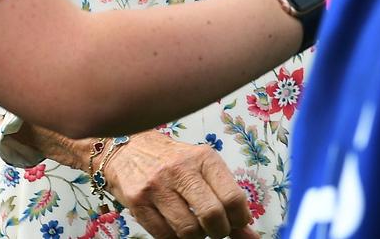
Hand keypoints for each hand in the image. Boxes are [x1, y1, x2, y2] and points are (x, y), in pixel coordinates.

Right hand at [102, 132, 258, 238]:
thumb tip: (251, 237)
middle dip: (219, 231)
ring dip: (196, 237)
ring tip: (194, 227)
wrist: (128, 150)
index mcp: (204, 158)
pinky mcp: (138, 201)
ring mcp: (157, 186)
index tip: (236, 223)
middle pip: (212, 215)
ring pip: (189, 230)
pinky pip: (164, 236)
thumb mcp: (203, 170)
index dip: (239, 220)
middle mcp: (180, 169)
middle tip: (215, 229)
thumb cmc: (173, 161)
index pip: (233, 197)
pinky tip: (175, 227)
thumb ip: (227, 200)